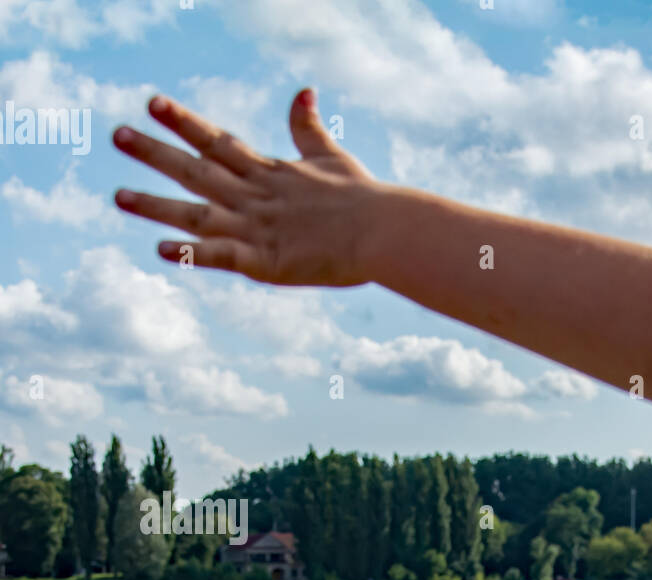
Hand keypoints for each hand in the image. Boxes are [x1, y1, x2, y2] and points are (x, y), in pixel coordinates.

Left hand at [113, 90, 384, 285]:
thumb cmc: (363, 197)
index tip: (152, 103)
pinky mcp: (266, 261)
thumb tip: (303, 92)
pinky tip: (159, 249)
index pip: (218, 141)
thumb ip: (307, 128)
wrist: (382, 231)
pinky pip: (220, 256)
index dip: (184, 122)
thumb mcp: (330, 157)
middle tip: (116, 135)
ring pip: (196, 213)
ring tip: (118, 197)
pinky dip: (190, 252)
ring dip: (156, 205)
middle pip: (195, 170)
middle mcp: (255, 195)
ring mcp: (257, 228)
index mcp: (269, 171)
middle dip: (154, 153)